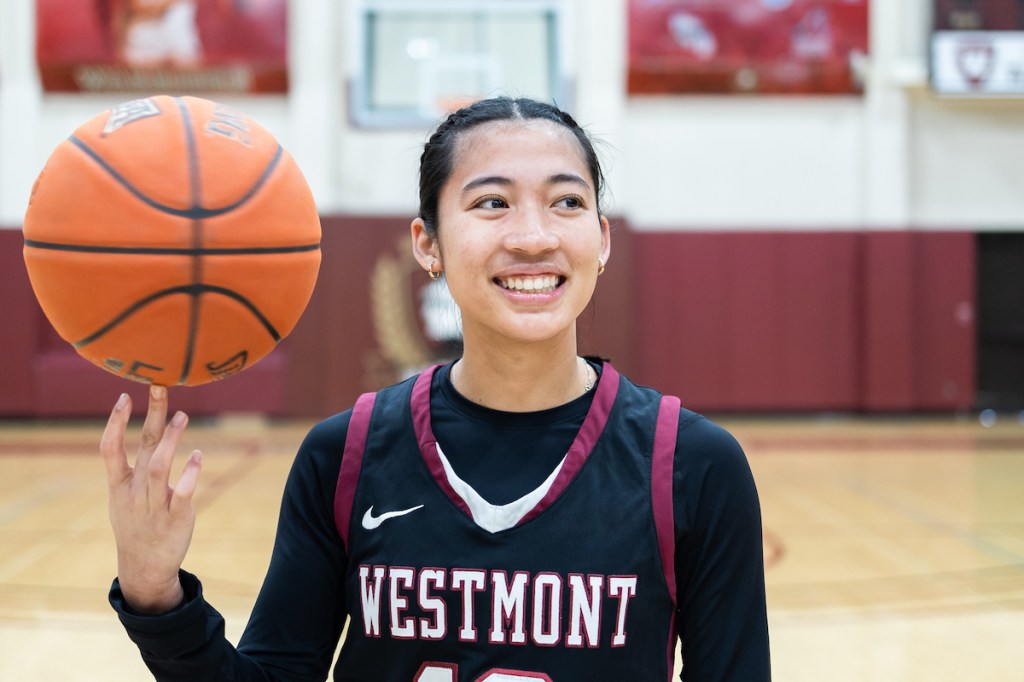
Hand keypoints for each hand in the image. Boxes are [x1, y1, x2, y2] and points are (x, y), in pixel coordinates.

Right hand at [101, 385, 202, 612]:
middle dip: (151, 416)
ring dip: (171, 439)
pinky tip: (198, 455)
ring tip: (182, 416)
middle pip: (143, 447)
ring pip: (160, 467)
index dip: (115, 422)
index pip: (109, 448)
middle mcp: (135, 492)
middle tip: (161, 387)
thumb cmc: (136, 523)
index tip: (123, 396)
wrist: (144, 566)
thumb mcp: (124, 496)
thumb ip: (136, 465)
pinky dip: (191, 473)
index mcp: (119, 484)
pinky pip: (183, 493)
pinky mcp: (177, 517)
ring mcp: (155, 505)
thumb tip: (153, 431)